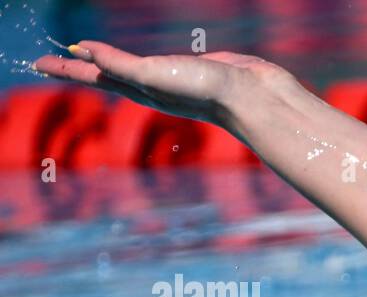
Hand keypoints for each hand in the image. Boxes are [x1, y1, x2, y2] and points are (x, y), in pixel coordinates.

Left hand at [33, 41, 291, 127]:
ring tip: (89, 59)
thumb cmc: (205, 91)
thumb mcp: (155, 76)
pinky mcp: (193, 69)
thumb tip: (83, 51)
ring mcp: (173, 79)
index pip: (92, 76)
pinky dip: (140, 58)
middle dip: (77, 68)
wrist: (254, 98)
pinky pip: (155, 61)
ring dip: (105, 64)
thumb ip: (119, 63)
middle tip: (50, 63)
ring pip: (127, 69)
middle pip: (104, 74)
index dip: (64, 69)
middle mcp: (153, 86)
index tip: (35, 65)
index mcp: (140, 89)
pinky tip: (139, 59)